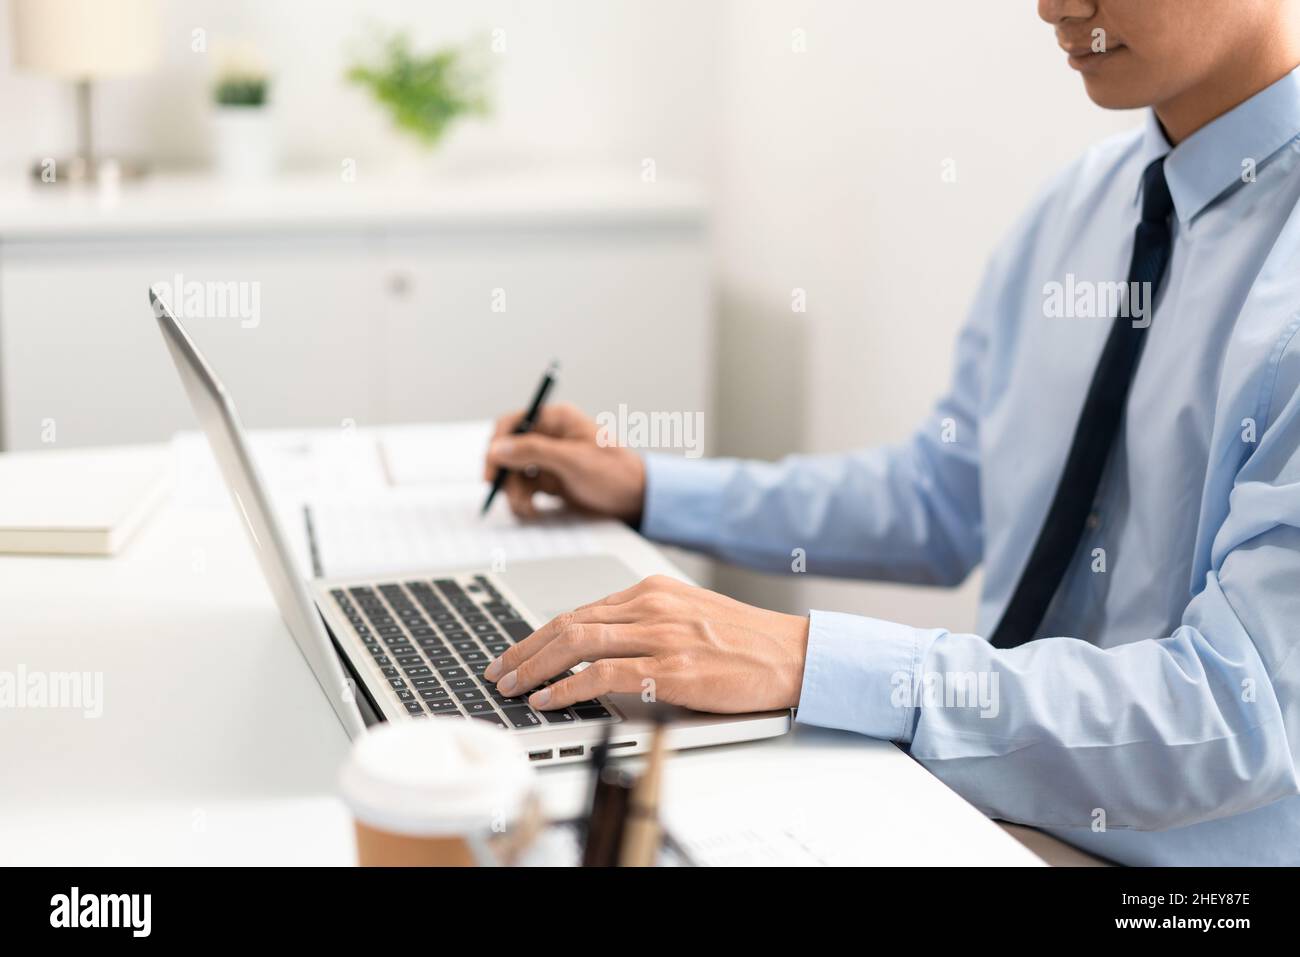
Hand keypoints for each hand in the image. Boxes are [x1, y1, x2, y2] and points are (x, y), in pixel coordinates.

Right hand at [482, 402, 646, 522]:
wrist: (638, 501)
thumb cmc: (614, 473)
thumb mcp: (573, 461)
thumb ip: (534, 452)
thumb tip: (497, 448)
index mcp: (557, 420)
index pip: (513, 424)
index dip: (497, 445)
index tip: (492, 470)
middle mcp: (550, 437)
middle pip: (510, 451)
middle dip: (506, 475)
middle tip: (503, 494)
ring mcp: (550, 459)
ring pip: (515, 473)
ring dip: (515, 492)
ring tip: (527, 509)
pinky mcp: (551, 480)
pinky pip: (526, 488)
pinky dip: (524, 501)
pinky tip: (532, 511)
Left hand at [482, 575, 809, 713]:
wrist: (793, 654)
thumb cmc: (745, 642)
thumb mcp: (688, 616)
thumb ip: (645, 622)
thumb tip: (596, 645)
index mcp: (652, 591)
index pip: (580, 611)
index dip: (538, 635)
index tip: (515, 654)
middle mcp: (651, 606)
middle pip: (568, 623)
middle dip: (524, 650)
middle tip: (498, 672)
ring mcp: (661, 635)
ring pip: (577, 643)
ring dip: (535, 668)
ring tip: (512, 688)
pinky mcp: (673, 668)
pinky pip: (604, 674)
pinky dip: (568, 688)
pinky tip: (549, 700)